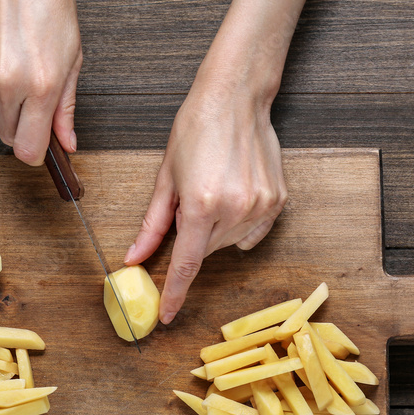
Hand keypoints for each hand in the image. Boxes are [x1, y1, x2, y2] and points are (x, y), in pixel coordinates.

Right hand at [0, 0, 81, 164]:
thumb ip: (66, 108)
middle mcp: (7, 83)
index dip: (37, 153)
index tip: (44, 147)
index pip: (28, 149)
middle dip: (24, 129)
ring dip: (10, 99)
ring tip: (23, 63)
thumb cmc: (51, 9)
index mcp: (41, 85)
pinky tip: (5, 52)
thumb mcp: (73, 60)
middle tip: (38, 103)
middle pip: (9, 137)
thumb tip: (66, 143)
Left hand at [124, 72, 287, 323]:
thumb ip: (152, 224)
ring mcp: (260, 206)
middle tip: (191, 199)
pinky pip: (253, 232)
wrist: (235, 98)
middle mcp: (235, 210)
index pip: (186, 264)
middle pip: (206, 250)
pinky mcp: (278, 201)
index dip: (174, 293)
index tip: (165, 316)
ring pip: (229, 243)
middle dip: (193, 235)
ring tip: (214, 188)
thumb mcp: (166, 177)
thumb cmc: (197, 128)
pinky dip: (239, 222)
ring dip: (216, 228)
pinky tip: (234, 193)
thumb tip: (135, 256)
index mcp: (201, 204)